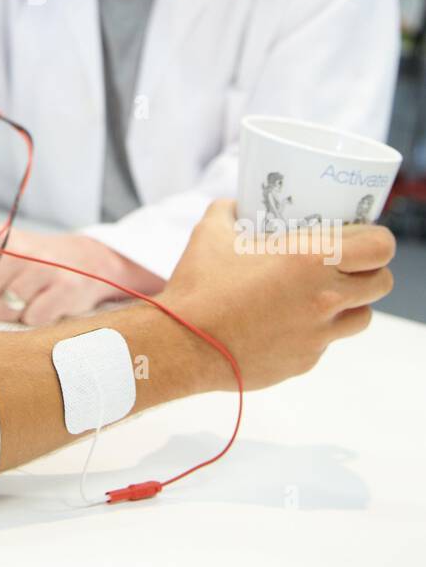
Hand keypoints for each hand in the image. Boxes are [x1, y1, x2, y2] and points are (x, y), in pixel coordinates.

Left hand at [0, 228, 135, 324]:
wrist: (86, 259)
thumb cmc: (30, 262)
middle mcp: (18, 250)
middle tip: (5, 297)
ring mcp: (43, 268)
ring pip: (5, 311)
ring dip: (12, 315)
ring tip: (25, 300)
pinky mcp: (66, 287)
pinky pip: (33, 319)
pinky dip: (35, 319)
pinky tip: (43, 305)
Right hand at [163, 199, 394, 392]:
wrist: (184, 344)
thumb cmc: (200, 286)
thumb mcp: (212, 231)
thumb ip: (230, 210)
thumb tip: (236, 205)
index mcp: (309, 259)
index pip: (379, 248)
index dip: (377, 240)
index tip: (364, 237)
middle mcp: (323, 297)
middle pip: (381, 283)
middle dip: (371, 271)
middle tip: (348, 264)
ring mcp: (317, 334)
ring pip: (362, 317)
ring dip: (352, 303)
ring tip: (324, 294)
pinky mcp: (306, 361)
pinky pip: (327, 342)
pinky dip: (317, 329)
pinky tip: (288, 320)